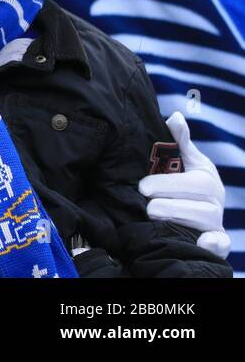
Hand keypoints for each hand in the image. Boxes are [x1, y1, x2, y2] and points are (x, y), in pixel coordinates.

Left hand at [138, 111, 230, 258]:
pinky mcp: (215, 242)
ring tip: (153, 217)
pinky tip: (201, 243)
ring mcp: (216, 224)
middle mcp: (215, 203)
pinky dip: (213, 245)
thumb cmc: (183, 180)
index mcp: (207, 180)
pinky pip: (219, 245)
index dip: (166, 185)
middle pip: (196, 207)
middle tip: (146, 205)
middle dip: (168, 205)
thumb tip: (175, 116)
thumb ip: (178, 141)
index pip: (191, 183)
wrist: (193, 208)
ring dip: (177, 222)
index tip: (142, 187)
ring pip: (203, 226)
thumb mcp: (184, 160)